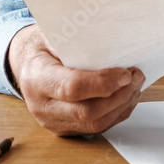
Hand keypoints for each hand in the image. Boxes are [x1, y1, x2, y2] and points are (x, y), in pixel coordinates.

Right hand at [7, 25, 144, 135]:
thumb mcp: (54, 34)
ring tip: (135, 86)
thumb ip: (78, 40)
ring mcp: (53, 122)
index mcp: (37, 78)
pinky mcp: (65, 129)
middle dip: (119, 96)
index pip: (72, 87)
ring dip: (121, 106)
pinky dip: (116, 114)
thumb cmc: (43, 46)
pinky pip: (96, 128)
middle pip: (87, 112)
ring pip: (95, 124)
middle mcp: (42, 106)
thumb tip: (114, 40)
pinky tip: (126, 97)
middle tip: (136, 77)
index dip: (102, 83)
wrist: (27, 64)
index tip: (125, 73)